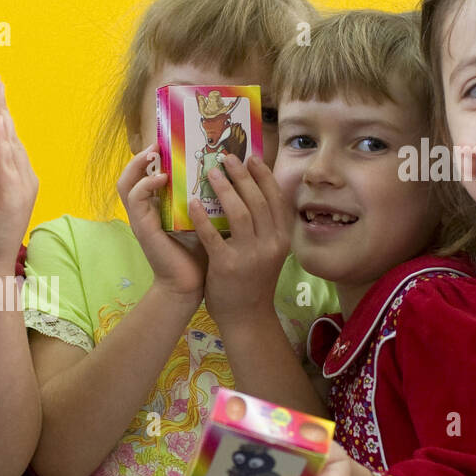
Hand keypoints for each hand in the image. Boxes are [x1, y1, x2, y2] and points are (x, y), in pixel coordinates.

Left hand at [0, 74, 37, 270]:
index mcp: (14, 176)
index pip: (5, 137)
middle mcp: (24, 177)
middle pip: (11, 132)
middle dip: (2, 103)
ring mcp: (24, 186)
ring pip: (11, 141)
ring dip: (2, 113)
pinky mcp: (16, 195)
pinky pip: (9, 161)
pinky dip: (2, 140)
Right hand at [118, 147, 205, 300]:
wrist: (191, 285)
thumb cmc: (201, 252)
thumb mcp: (205, 217)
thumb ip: (207, 196)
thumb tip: (231, 169)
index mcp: (158, 206)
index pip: (146, 174)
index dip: (154, 156)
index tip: (172, 141)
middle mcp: (146, 210)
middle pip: (130, 174)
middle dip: (143, 155)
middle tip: (160, 142)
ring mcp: (141, 219)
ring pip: (126, 183)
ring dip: (138, 165)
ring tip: (155, 153)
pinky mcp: (142, 228)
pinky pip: (135, 199)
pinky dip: (146, 184)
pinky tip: (163, 177)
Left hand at [190, 153, 291, 326]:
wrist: (247, 317)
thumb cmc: (253, 281)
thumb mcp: (268, 252)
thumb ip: (265, 227)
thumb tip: (254, 192)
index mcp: (281, 238)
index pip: (276, 199)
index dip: (265, 176)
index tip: (253, 158)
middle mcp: (270, 244)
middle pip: (258, 201)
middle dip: (243, 176)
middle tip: (228, 158)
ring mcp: (250, 255)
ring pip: (240, 213)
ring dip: (225, 188)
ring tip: (211, 172)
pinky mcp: (227, 265)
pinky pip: (213, 235)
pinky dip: (203, 216)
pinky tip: (193, 202)